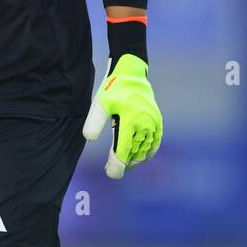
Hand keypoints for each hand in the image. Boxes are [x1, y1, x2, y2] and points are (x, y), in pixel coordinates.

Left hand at [82, 53, 162, 178]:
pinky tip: (143, 157)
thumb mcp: (100, 104)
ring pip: (145, 149)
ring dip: (135, 159)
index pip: (123, 150)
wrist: (132, 73)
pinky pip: (155, 141)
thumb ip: (94, 122)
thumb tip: (89, 139)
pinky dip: (150, 151)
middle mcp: (144, 123)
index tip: (111, 173)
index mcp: (129, 120)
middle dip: (123, 163)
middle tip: (111, 168)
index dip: (117, 165)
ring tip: (123, 163)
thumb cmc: (113, 88)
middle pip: (134, 153)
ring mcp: (152, 122)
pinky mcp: (157, 120)